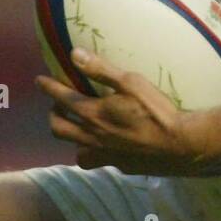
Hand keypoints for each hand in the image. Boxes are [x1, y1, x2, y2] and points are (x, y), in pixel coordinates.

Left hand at [35, 48, 211, 175]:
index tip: (39, 81)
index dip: (48, 88)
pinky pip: (98, 160)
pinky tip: (106, 145)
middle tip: (57, 105)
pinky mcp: (119, 166)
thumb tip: (74, 54)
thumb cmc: (157, 110)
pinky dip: (95, 151)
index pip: (61, 99)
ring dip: (73, 138)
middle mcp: (93, 137)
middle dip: (53, 115)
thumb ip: (101, 70)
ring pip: (76, 151)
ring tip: (79, 127)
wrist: (181, 145)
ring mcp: (105, 155)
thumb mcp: (131, 82)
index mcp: (94, 114)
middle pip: (59, 129)